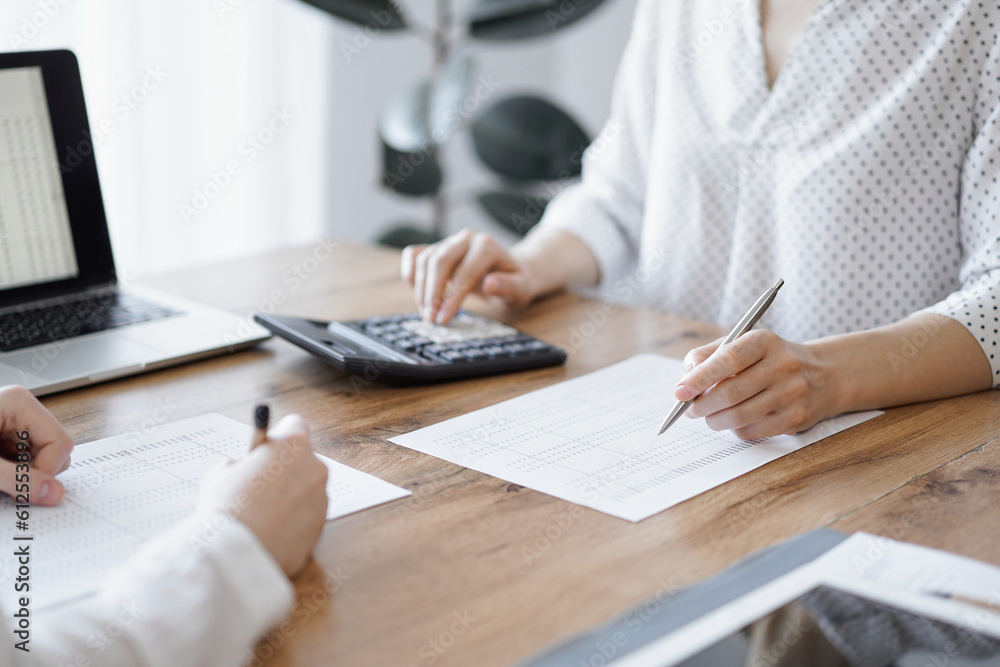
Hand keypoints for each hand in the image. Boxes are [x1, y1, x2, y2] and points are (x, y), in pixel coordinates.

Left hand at [0, 386, 72, 505]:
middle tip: (5, 481)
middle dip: (34, 472)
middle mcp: (21, 410)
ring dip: (21, 474)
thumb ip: (18, 479)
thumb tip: (54, 494)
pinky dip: (13, 473)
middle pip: (55, 449)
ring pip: (41, 457)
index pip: (60, 443)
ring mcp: (14, 422)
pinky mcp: (5, 435)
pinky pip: (25, 459)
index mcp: (20, 403)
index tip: (23, 491)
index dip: (46, 471)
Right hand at [197, 414, 327, 576]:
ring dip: (290, 498)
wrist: (234, 554)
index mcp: (293, 446)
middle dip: (285, 470)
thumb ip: (242, 463)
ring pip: (306, 492)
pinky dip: (292, 524)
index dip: (278, 436)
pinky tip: (268, 533)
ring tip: (260, 515)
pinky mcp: (320, 529)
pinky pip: (306, 519)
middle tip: (259, 486)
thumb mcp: (221, 472)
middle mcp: (315, 469)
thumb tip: (247, 467)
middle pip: (303, 461)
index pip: (295, 425)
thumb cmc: (225, 507)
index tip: (267, 447)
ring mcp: (321, 501)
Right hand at [401, 229, 538, 324]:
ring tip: (427, 314)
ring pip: (425, 260)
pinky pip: (414, 255)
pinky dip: (410, 274)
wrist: (508, 270)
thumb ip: (508, 286)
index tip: (444, 318)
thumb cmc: (515, 282)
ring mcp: (449, 241)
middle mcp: (466, 239)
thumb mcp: (521, 288)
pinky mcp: (436, 248)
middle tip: (431, 318)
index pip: (465, 271)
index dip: (453, 296)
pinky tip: (417, 294)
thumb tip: (490, 284)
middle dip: (432, 292)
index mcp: (487, 246)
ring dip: (421, 288)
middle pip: (440, 261)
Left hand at [676, 331, 834, 439]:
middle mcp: (782, 365)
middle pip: (730, 392)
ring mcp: (792, 393)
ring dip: (714, 420)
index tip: (679, 391)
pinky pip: (753, 431)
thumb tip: (684, 378)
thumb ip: (708, 355)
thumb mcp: (743, 344)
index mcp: (764, 341)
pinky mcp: (796, 418)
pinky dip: (735, 429)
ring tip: (708, 417)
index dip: (700, 377)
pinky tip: (733, 421)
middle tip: (690, 409)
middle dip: (702, 405)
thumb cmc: (769, 359)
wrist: (823, 375)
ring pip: (739, 415)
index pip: (728, 359)